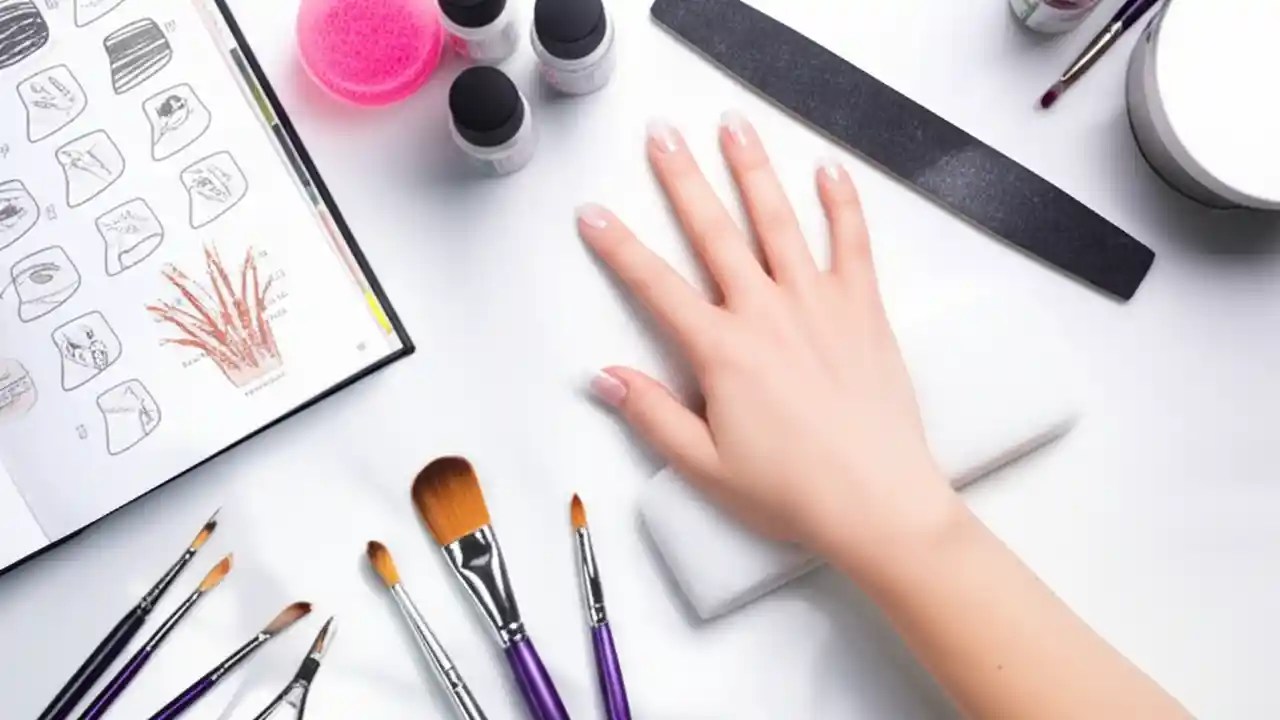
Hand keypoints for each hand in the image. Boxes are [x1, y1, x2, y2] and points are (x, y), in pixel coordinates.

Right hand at [580, 113, 959, 569]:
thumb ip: (652, 414)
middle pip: (714, 232)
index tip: (594, 214)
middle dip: (682, 179)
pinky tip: (828, 171)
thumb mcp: (705, 465)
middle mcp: (766, 314)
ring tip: (734, 128)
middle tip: (662, 136)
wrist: (878, 503)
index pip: (655, 286)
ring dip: (753, 171)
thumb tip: (606, 378)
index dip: (619, 247)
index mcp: (722, 352)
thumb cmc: (794, 491)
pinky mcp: (862, 310)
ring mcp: (817, 304)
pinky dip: (841, 203)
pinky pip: (852, 243)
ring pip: (778, 221)